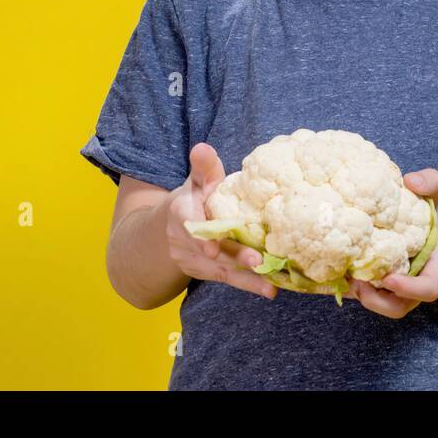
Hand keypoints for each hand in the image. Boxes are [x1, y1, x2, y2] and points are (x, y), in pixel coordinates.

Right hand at [165, 142, 277, 299]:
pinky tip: (269, 289)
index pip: (189, 223)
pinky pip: (227, 279)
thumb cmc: (194, 198)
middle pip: (210, 251)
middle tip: (257, 262)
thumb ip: (203, 167)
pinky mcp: (204, 273)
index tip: (212, 246)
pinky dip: (248, 284)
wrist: (167, 228)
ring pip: (220, 270)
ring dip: (246, 278)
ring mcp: (192, 260)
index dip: (201, 235)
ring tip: (269, 285)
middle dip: (234, 258)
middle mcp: (183, 240)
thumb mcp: (197, 180)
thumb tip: (202, 147)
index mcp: (181, 212)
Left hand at [349, 168, 437, 318]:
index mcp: (436, 265)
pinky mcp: (385, 285)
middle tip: (356, 283)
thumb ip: (432, 182)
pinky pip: (371, 295)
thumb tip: (410, 181)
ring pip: (383, 306)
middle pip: (400, 307)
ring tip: (343, 278)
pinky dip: (354, 289)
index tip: (389, 279)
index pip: (429, 288)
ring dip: (362, 297)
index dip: (410, 289)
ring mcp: (401, 287)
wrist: (437, 230)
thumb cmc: (437, 213)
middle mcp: (418, 282)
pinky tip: (338, 272)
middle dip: (377, 302)